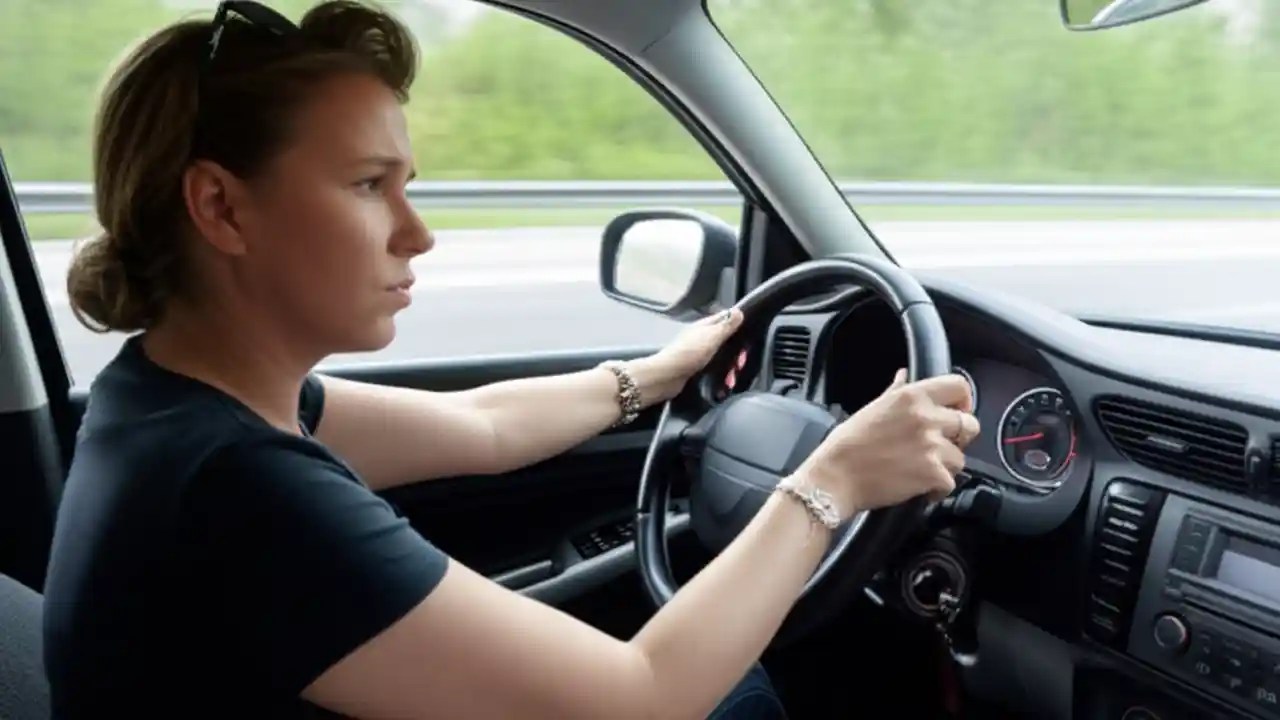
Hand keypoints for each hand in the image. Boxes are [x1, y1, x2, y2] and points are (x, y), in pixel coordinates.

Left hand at [627, 308, 744, 404]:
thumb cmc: (688, 354)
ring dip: (729, 368)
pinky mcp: (695, 369)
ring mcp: (697, 353)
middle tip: (739, 363)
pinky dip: (721, 377)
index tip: (746, 340)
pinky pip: (714, 370)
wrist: (667, 377)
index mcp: (705, 326)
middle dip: (735, 354)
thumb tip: (739, 311)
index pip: (726, 320)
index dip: (738, 327)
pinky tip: (724, 383)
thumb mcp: (712, 336)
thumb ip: (726, 325)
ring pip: (721, 358)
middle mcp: (701, 338)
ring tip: (731, 378)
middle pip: (726, 342)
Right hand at [789, 368, 979, 517]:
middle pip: (970, 424)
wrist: (835, 478)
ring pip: (960, 458)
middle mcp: (926, 417)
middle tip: (940, 447)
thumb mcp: (871, 408)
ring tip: (920, 470)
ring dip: (944, 467)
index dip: (963, 401)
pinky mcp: (933, 474)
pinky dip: (936, 489)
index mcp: (912, 396)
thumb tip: (904, 375)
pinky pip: (950, 482)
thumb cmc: (846, 445)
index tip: (957, 411)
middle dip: (960, 438)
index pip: (959, 386)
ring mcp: (932, 446)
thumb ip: (895, 391)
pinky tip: (918, 487)